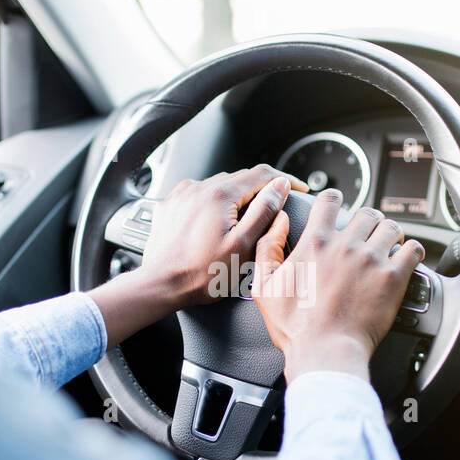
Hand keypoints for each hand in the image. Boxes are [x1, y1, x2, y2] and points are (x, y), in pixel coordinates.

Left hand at [88, 165, 306, 348]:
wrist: (162, 285)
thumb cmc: (201, 273)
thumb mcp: (243, 245)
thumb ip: (264, 211)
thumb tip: (279, 187)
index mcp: (220, 195)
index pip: (262, 174)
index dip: (284, 179)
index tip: (298, 188)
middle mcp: (199, 189)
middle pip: (240, 178)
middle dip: (260, 190)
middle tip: (273, 207)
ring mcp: (182, 196)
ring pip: (218, 185)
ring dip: (235, 196)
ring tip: (242, 219)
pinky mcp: (170, 206)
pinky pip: (197, 194)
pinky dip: (211, 201)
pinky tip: (215, 219)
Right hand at [252, 189, 425, 381]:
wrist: (325, 352)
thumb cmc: (296, 328)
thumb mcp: (264, 287)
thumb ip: (268, 249)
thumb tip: (280, 222)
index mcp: (316, 243)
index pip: (329, 200)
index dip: (335, 199)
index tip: (339, 206)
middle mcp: (345, 245)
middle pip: (366, 213)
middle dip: (368, 221)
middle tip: (368, 234)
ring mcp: (372, 259)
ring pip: (392, 227)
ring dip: (391, 234)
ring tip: (389, 245)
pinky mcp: (393, 277)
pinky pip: (414, 250)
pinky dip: (412, 251)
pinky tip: (407, 258)